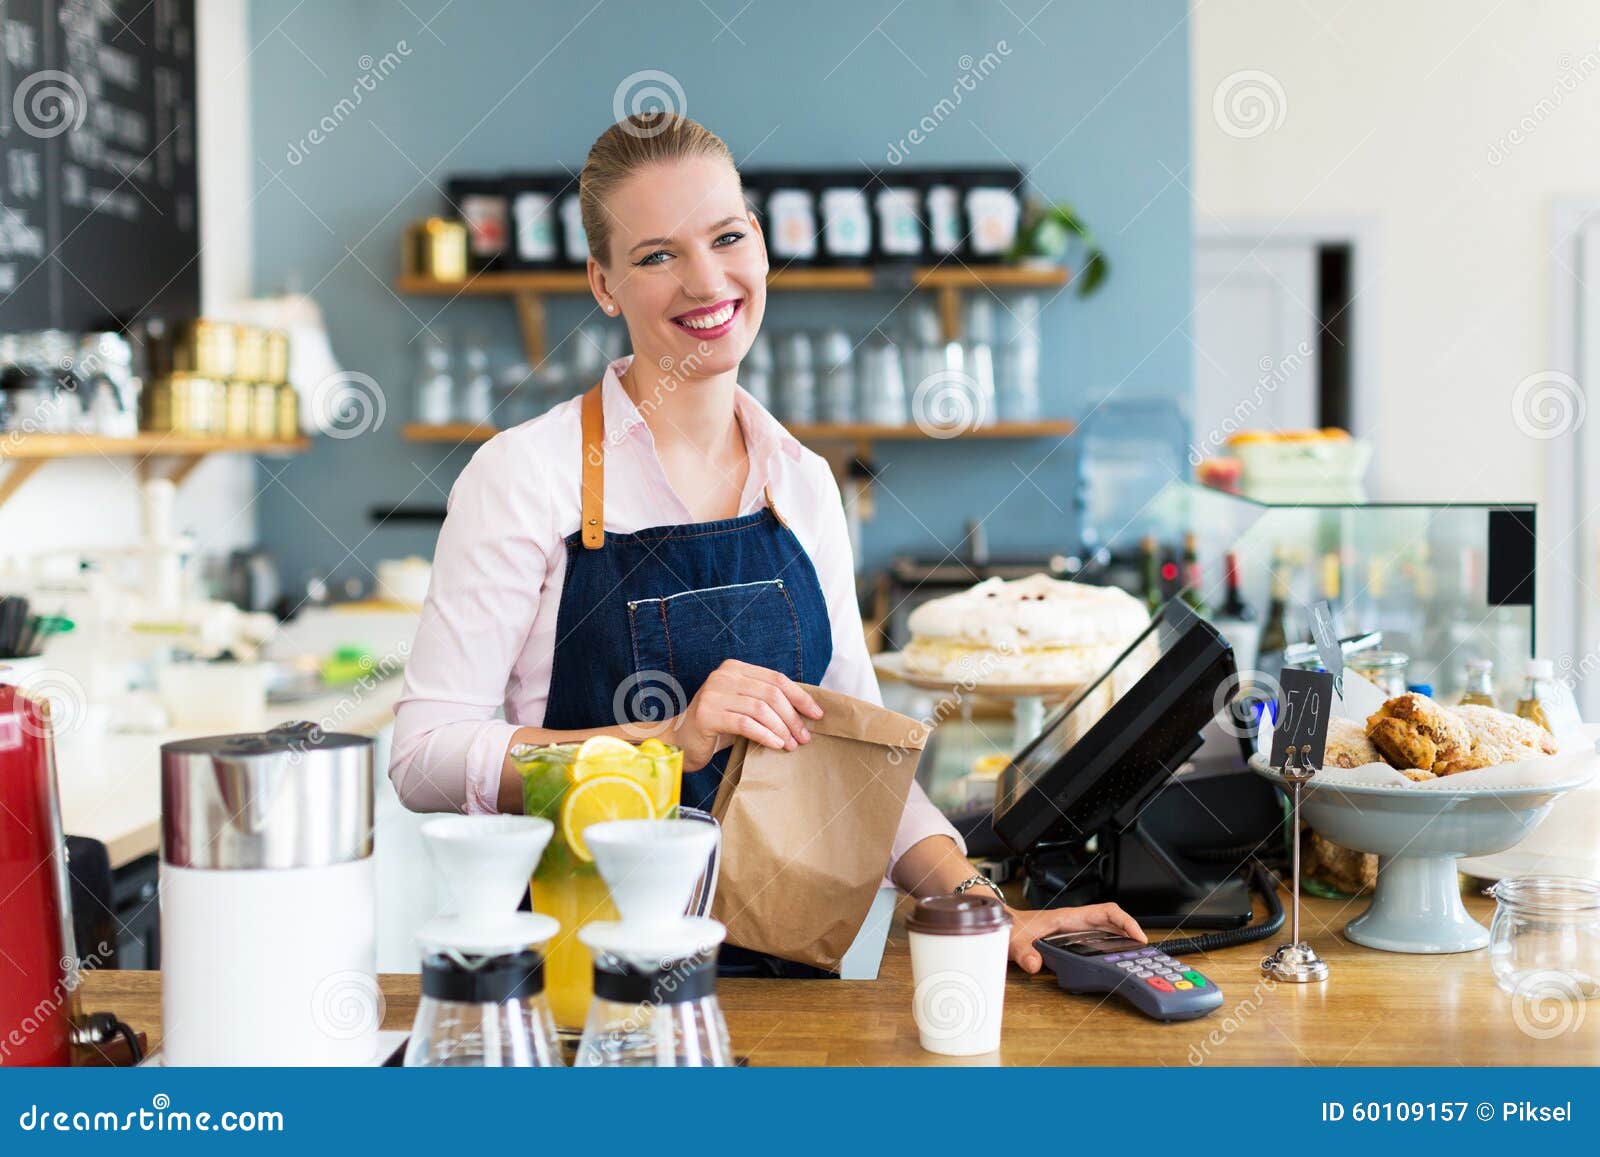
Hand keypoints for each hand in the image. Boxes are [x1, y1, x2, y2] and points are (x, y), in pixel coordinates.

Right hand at [664, 659, 823, 771]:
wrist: (680, 742)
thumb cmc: (718, 727)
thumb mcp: (745, 708)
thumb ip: (767, 703)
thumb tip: (807, 712)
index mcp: (735, 668)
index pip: (776, 678)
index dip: (800, 697)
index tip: (817, 715)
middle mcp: (723, 675)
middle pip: (771, 693)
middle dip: (793, 717)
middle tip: (804, 737)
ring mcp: (713, 693)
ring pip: (760, 708)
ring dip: (781, 729)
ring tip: (791, 745)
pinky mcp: (707, 714)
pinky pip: (745, 724)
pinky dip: (765, 735)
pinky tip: (775, 745)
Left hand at [1003, 903, 1145, 973]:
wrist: (1003, 927)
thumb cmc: (1011, 928)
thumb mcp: (1015, 941)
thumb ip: (1023, 953)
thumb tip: (1034, 964)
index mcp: (1070, 917)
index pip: (1106, 911)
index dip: (1126, 921)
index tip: (1138, 936)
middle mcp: (1077, 923)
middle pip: (1114, 922)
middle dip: (1132, 934)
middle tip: (1144, 953)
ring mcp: (1077, 932)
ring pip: (1109, 932)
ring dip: (1124, 942)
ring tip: (1137, 959)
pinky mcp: (1073, 942)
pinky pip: (1100, 942)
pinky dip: (1112, 950)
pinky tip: (1116, 963)